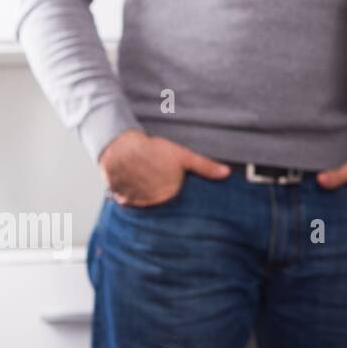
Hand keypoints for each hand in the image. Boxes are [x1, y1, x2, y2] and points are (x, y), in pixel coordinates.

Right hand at [98, 129, 229, 207]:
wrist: (120, 146)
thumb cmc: (154, 150)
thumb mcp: (183, 156)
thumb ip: (205, 167)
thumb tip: (227, 173)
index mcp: (169, 194)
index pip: (174, 199)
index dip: (171, 187)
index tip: (166, 178)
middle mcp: (152, 201)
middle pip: (158, 200)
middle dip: (156, 190)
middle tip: (152, 175)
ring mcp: (135, 200)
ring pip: (141, 199)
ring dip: (141, 191)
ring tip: (141, 175)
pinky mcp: (119, 197)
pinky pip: (126, 199)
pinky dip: (127, 192)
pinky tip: (130, 179)